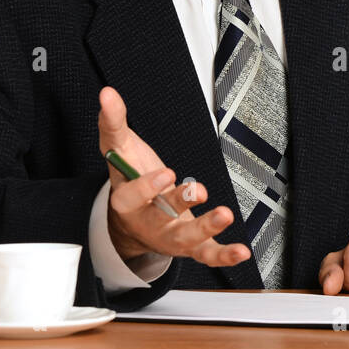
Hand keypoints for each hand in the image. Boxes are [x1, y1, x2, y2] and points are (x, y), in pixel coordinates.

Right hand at [98, 86, 250, 269]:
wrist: (134, 218)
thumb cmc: (130, 178)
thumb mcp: (119, 148)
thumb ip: (113, 122)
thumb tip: (106, 94)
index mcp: (127, 201)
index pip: (132, 197)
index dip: (148, 187)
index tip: (167, 172)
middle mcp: (148, 222)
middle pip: (161, 218)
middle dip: (179, 204)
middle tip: (198, 191)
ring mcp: (170, 236)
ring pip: (186, 237)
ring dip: (205, 227)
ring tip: (224, 214)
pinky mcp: (191, 245)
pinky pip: (206, 253)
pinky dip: (223, 255)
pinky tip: (242, 252)